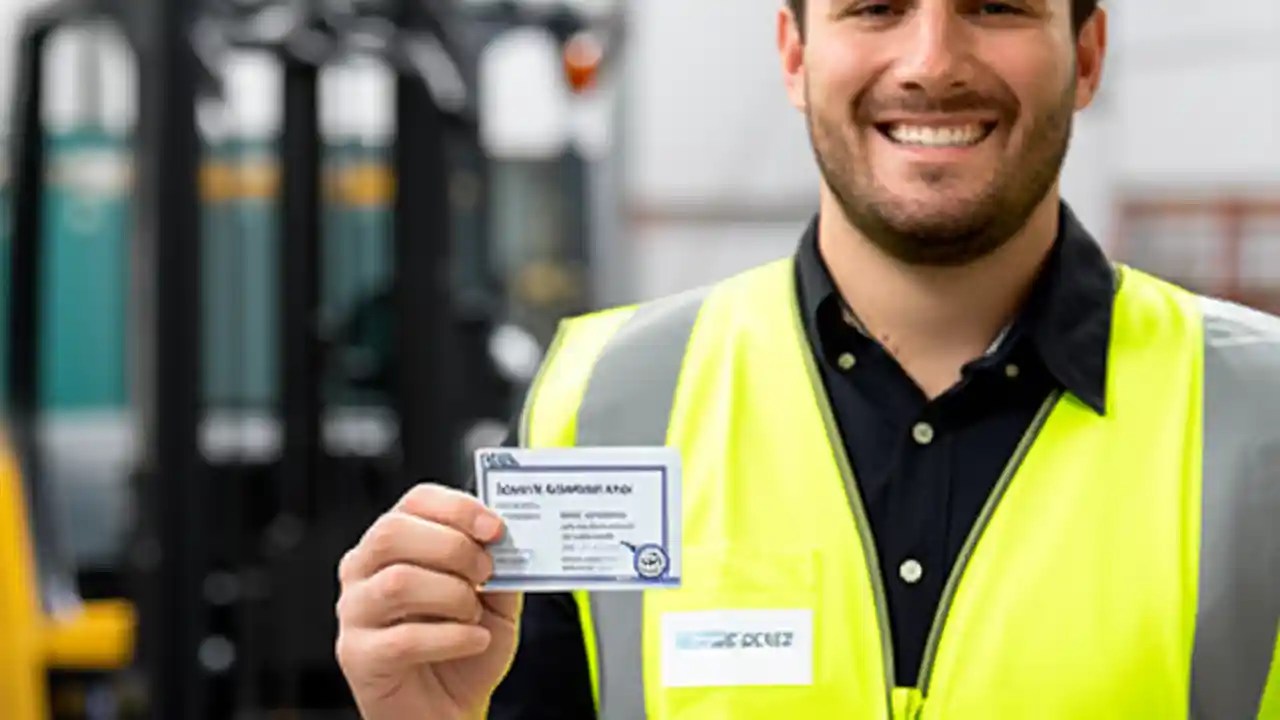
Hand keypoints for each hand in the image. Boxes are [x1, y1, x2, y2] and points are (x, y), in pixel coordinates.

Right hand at [336, 483, 522, 719]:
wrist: (446, 710)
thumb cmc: (462, 649)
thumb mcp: (494, 600)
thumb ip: (499, 567)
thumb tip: (509, 540)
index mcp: (394, 544)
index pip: (415, 501)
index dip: (457, 507)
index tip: (493, 528)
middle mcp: (364, 571)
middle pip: (393, 532)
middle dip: (453, 548)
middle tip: (486, 573)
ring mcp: (355, 613)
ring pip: (397, 582)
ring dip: (452, 595)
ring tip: (474, 613)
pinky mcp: (358, 656)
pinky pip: (404, 638)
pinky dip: (451, 638)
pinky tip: (472, 640)